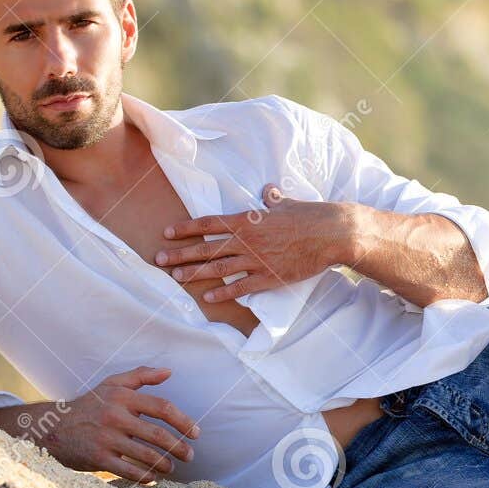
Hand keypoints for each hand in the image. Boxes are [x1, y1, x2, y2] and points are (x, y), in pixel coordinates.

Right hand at [43, 365, 198, 482]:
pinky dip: (145, 477)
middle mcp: (115, 416)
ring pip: (146, 455)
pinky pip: (128, 470)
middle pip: (158, 434)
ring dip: (165, 464)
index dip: (183, 421)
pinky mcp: (97, 457)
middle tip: (190, 456)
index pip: (162, 408)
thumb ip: (140, 376)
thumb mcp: (111, 384)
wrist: (53, 427)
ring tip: (171, 467)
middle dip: (179, 447)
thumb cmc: (89, 405)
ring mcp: (106, 438)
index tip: (196, 434)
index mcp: (122, 396)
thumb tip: (169, 372)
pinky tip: (153, 478)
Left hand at [155, 183, 361, 303]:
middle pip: (206, 248)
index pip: (209, 223)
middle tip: (159, 259)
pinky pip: (241, 287)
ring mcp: (256, 260)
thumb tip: (267, 190)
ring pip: (218, 269)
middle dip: (180, 253)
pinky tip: (208, 297)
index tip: (168, 232)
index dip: (187, 228)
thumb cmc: (309, 216)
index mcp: (247, 220)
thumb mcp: (287, 203)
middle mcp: (246, 241)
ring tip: (176, 278)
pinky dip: (224, 293)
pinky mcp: (269, 277)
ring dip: (195, 273)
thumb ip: (272, 199)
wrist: (329, 235)